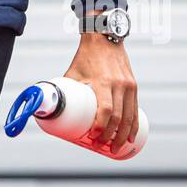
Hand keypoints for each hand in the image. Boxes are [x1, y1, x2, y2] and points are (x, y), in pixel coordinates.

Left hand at [63, 32, 138, 153]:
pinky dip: (134, 125)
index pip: (105, 110)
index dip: (101, 127)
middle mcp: (118, 84)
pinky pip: (135, 110)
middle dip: (110, 136)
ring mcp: (128, 85)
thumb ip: (66, 89)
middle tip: (100, 147)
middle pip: (117, 117)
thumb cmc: (85, 56)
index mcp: (102, 81)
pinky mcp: (133, 85)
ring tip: (115, 148)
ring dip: (123, 135)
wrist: (103, 38)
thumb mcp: (73, 72)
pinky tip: (131, 137)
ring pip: (129, 116)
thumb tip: (52, 107)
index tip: (93, 137)